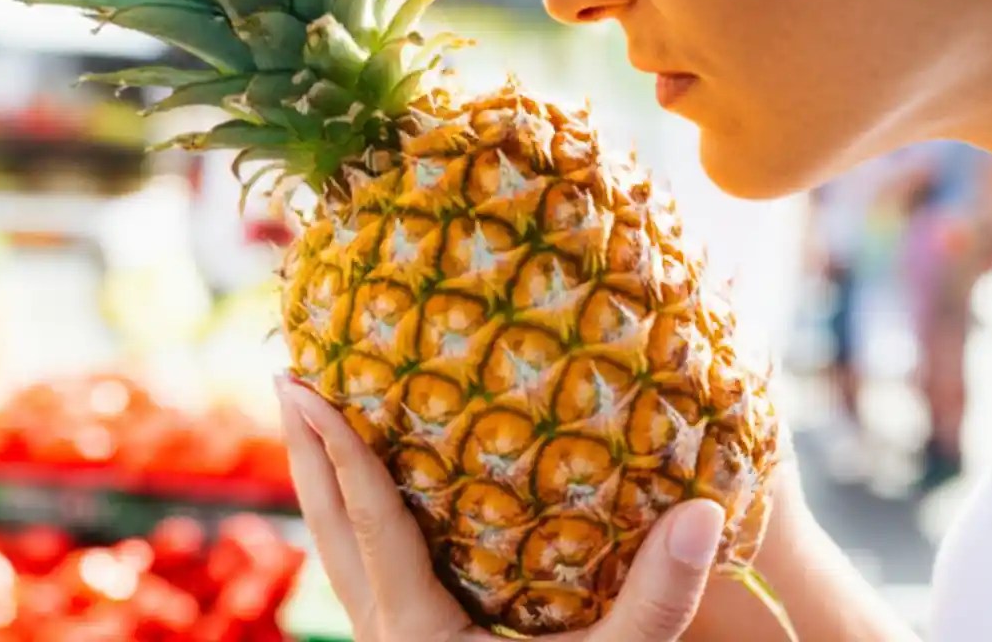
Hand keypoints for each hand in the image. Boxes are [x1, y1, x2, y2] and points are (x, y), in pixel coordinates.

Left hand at [276, 376, 725, 641]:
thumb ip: (656, 601)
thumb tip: (704, 510)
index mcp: (416, 629)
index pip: (369, 518)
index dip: (336, 447)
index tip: (304, 385)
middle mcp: (383, 632)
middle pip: (326, 525)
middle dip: (304, 449)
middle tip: (287, 376)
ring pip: (333, 550)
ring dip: (320, 482)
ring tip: (311, 422)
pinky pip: (357, 569)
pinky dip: (350, 520)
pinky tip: (368, 497)